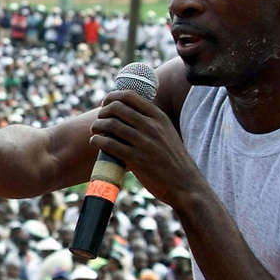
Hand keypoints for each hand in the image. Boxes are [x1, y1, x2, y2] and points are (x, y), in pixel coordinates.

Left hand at [92, 90, 201, 204]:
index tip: (105, 104)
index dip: (112, 97)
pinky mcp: (136, 159)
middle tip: (100, 119)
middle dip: (103, 111)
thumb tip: (127, 114)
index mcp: (159, 117)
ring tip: (95, 130)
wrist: (185, 183)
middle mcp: (151, 126)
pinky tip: (95, 142)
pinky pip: (110, 144)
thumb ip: (151, 122)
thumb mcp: (167, 132)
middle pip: (117, 108)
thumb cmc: (172, 159)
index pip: (130, 96)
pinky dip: (98, 141)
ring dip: (97, 126)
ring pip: (111, 125)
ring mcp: (144, 142)